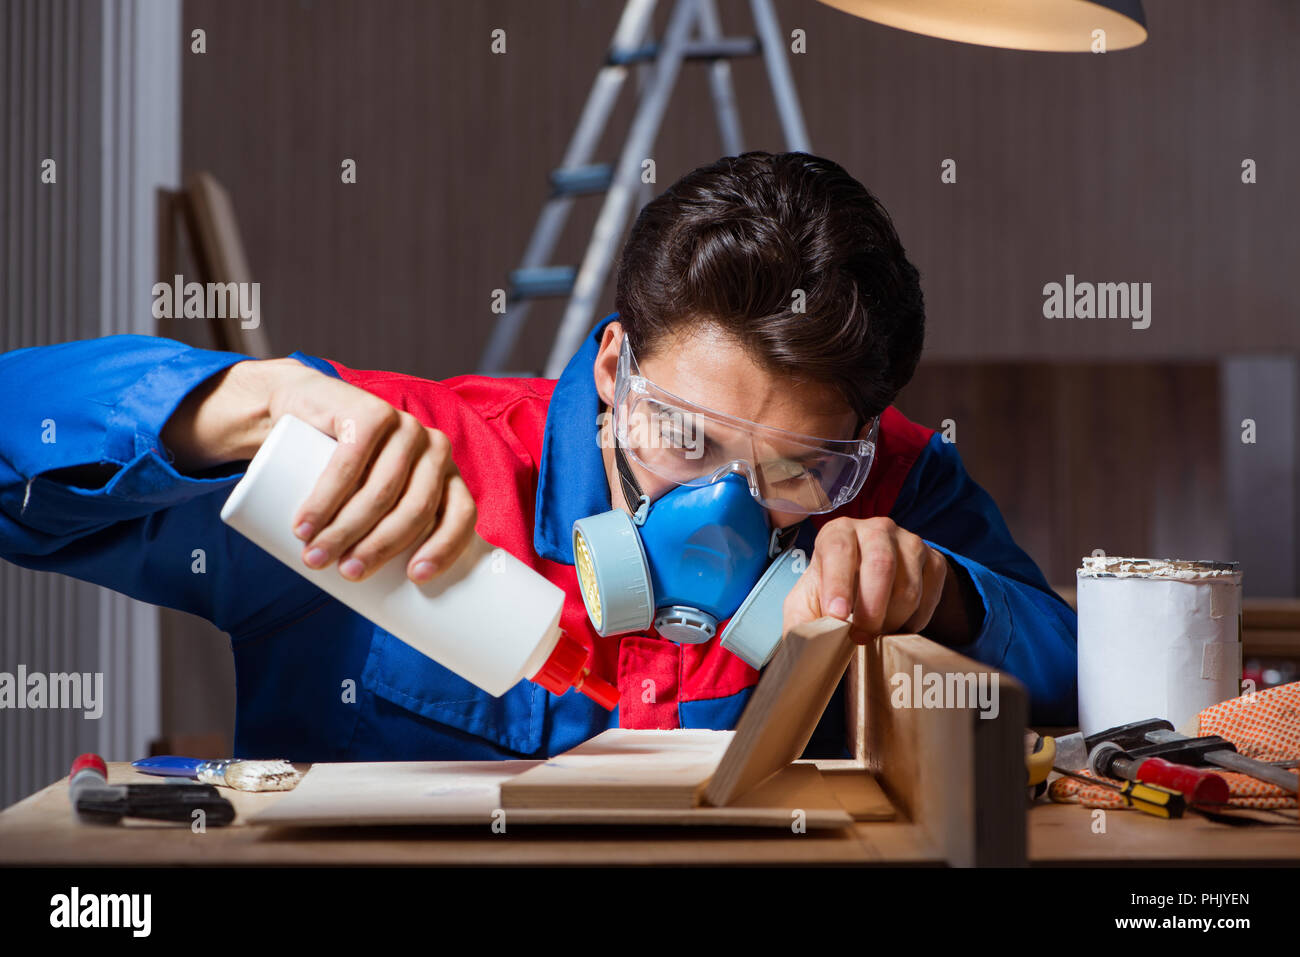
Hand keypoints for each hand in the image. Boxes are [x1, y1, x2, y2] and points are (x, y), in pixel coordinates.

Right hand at [262, 367, 477, 584]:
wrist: (304, 411)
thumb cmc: (345, 474)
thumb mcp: (374, 499)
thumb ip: (385, 533)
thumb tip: (389, 606)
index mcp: (448, 476)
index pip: (462, 515)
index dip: (444, 547)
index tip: (415, 579)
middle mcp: (435, 449)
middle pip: (416, 508)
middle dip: (380, 548)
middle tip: (346, 574)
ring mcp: (405, 426)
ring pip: (381, 490)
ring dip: (346, 530)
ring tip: (315, 558)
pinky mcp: (369, 412)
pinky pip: (350, 463)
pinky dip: (325, 498)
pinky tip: (307, 523)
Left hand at [782, 516, 960, 643]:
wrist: (869, 586)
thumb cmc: (831, 593)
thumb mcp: (805, 604)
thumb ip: (799, 623)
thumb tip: (803, 647)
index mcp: (838, 532)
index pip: (838, 549)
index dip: (838, 582)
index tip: (837, 615)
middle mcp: (876, 528)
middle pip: (881, 564)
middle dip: (871, 609)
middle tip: (861, 637)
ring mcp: (909, 541)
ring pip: (908, 586)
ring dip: (892, 620)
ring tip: (876, 633)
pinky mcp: (934, 560)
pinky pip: (931, 595)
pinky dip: (915, 620)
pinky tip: (898, 626)